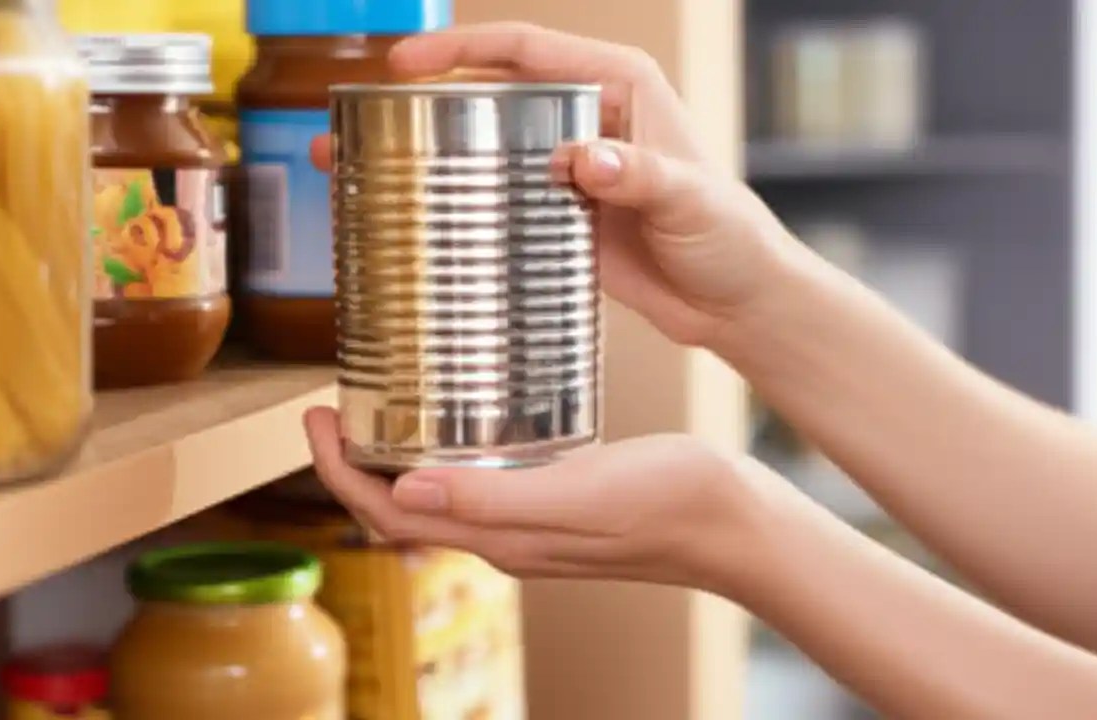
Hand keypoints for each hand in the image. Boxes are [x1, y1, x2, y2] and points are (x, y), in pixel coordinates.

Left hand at [304, 407, 773, 590]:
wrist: (733, 521)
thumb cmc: (666, 504)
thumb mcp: (574, 493)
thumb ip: (489, 499)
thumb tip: (402, 491)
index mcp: (498, 538)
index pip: (387, 514)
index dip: (339, 471)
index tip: (315, 415)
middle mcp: (503, 536)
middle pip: (401, 509)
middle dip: (355, 463)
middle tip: (336, 405)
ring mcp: (528, 521)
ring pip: (436, 497)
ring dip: (395, 460)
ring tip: (382, 407)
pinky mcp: (554, 500)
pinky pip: (478, 484)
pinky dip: (444, 455)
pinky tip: (458, 417)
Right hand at [312, 22, 805, 347]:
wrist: (737, 303)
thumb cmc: (731, 237)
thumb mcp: (689, 198)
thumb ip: (639, 172)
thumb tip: (583, 158)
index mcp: (619, 86)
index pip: (528, 50)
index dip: (462, 50)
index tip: (404, 63)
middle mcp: (587, 118)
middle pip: (491, 96)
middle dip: (424, 104)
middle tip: (360, 122)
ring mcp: (567, 170)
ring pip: (485, 149)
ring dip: (427, 156)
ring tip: (360, 169)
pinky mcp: (558, 219)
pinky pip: (499, 200)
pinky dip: (459, 204)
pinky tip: (413, 218)